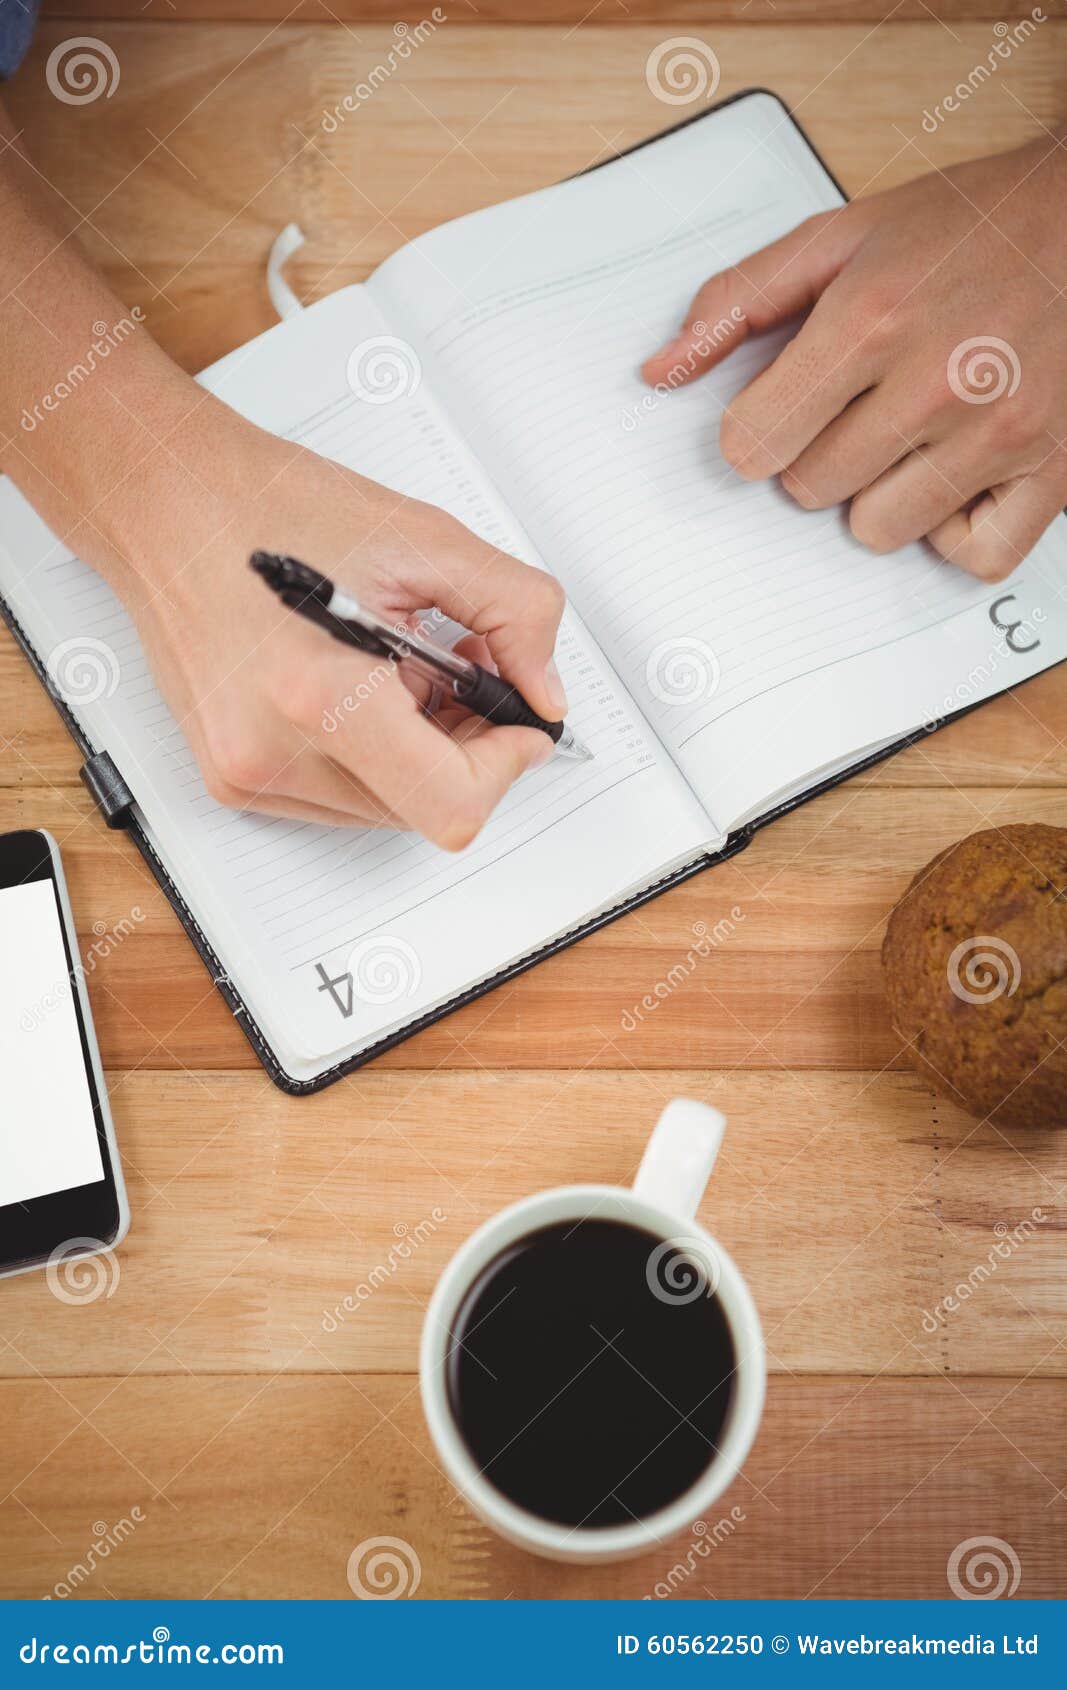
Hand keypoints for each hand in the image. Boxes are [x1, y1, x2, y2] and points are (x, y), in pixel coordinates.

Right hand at [111, 410, 566, 847]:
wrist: (167, 504)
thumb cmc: (274, 510)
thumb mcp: (427, 541)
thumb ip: (517, 614)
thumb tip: (545, 693)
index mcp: (321, 695)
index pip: (452, 804)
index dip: (505, 765)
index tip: (517, 720)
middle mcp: (275, 752)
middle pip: (425, 811)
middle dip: (466, 747)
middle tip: (461, 671)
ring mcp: (247, 774)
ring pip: (387, 810)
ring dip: (418, 753)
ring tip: (399, 668)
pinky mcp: (232, 779)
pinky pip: (339, 799)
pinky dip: (371, 755)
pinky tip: (357, 686)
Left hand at [643, 133, 1066, 580]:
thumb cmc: (968, 225)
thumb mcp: (843, 236)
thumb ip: (741, 302)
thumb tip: (660, 372)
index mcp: (870, 318)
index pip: (753, 445)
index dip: (758, 430)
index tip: (786, 408)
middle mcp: (935, 382)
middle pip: (811, 490)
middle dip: (820, 453)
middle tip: (865, 404)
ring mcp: (999, 433)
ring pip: (880, 530)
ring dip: (882, 493)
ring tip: (915, 432)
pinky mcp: (1054, 469)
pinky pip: (973, 557)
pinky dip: (957, 531)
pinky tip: (958, 476)